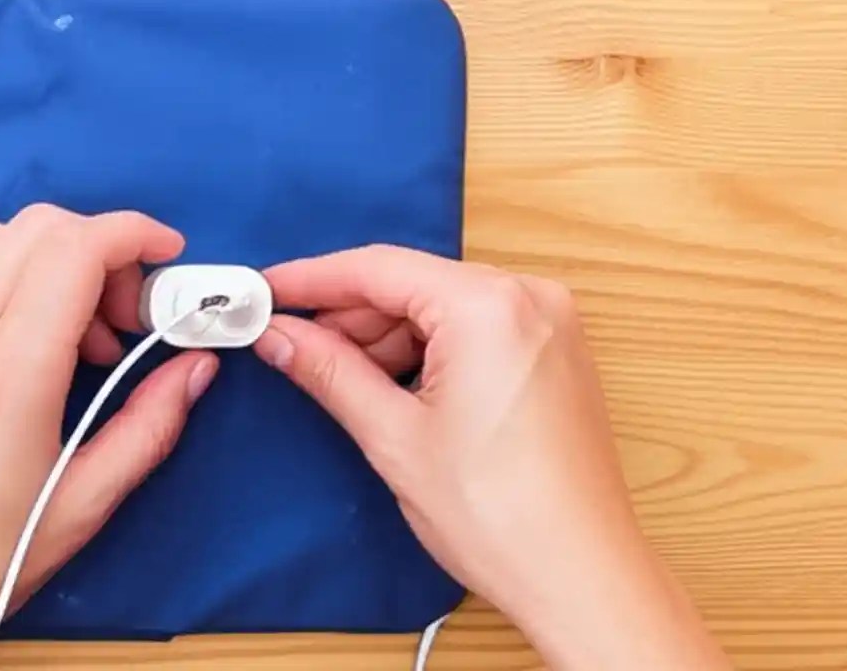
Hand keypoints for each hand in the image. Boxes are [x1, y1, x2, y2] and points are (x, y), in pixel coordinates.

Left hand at [0, 205, 218, 670]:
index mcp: (5, 377)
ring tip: (66, 331)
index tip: (165, 254)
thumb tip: (194, 368)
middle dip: (98, 250)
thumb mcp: (81, 507)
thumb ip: (148, 426)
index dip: (133, 234)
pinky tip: (7, 333)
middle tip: (122, 319)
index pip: (75, 248)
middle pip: (37, 228)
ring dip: (42, 258)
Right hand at [253, 245, 730, 670]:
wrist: (581, 577)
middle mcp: (529, 298)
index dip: (311, 280)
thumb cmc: (503, 516)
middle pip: (411, 284)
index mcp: (489, 306)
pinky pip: (475, 329)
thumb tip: (279, 335)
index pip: (377, 269)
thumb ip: (329, 371)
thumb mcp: (393, 436)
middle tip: (287, 342)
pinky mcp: (555, 353)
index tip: (265, 290)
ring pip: (441, 307)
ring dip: (385, 337)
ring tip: (335, 378)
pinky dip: (427, 351)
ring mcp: (549, 324)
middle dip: (346, 315)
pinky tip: (389, 386)